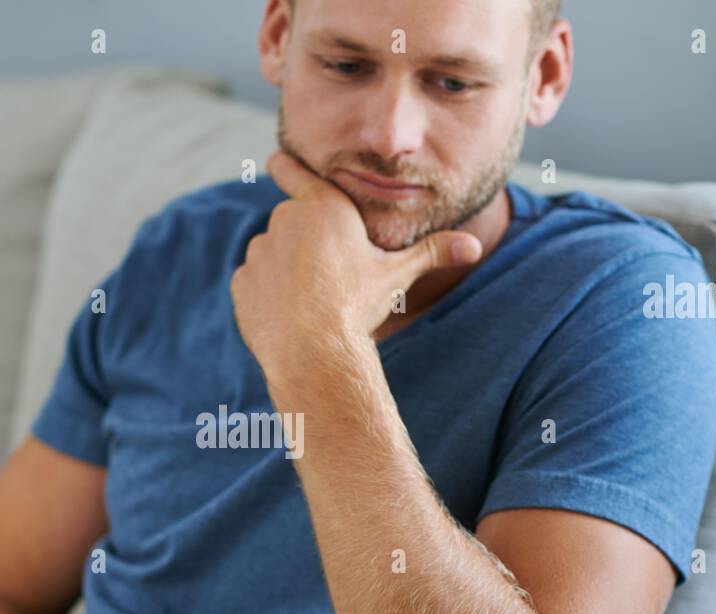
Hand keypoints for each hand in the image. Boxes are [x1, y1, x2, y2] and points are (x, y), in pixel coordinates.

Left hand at [230, 151, 482, 375]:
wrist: (316, 352)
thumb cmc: (358, 306)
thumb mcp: (397, 276)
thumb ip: (432, 253)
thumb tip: (475, 246)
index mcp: (322, 207)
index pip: (294, 172)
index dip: (285, 165)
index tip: (275, 159)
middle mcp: (284, 221)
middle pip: (291, 222)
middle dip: (305, 241)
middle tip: (329, 274)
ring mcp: (259, 252)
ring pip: (272, 253)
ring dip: (285, 268)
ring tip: (311, 299)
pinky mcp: (241, 284)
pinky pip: (254, 283)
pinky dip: (266, 294)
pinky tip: (289, 314)